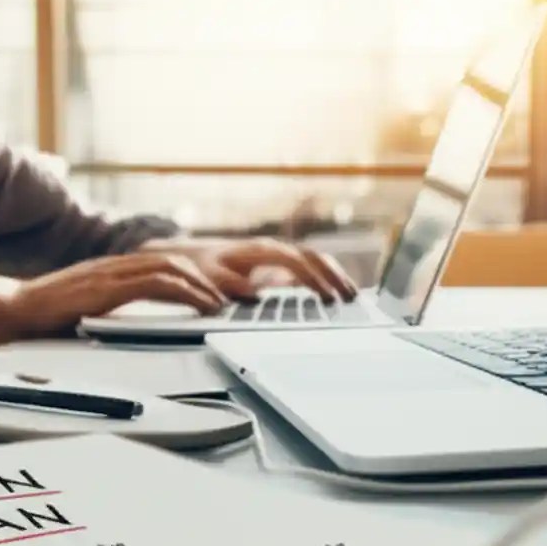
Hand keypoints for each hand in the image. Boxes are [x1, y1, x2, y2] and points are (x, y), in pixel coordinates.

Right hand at [5, 253, 227, 336]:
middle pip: (171, 261)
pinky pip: (156, 284)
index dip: (187, 276)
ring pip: (169, 269)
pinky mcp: (108, 287)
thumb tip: (123, 329)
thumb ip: (105, 311)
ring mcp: (111, 273)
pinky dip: (184, 293)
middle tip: (222, 298)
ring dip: (199, 286)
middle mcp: (113, 265)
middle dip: (202, 279)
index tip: (207, 292)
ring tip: (217, 305)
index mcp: (108, 270)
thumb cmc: (41, 318)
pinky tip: (198, 306)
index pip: (158, 263)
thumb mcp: (81, 311)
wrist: (13, 312)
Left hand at [142, 237, 359, 303]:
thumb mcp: (209, 275)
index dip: (313, 279)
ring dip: (335, 275)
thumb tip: (251, 292)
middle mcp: (274, 248)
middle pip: (313, 257)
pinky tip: (337, 292)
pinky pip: (310, 266)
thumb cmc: (202, 267)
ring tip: (351, 295)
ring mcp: (280, 254)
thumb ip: (227, 283)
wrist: (195, 256)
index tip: (327, 297)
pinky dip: (326, 277)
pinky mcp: (281, 263)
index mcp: (260, 250)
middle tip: (350, 296)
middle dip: (334, 276)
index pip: (295, 262)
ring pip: (316, 259)